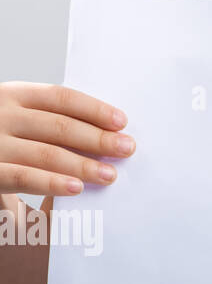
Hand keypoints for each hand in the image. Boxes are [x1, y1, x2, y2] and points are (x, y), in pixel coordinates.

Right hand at [0, 82, 135, 195]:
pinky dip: (52, 182)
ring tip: (109, 175)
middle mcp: (1, 114)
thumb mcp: (18, 118)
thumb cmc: (3, 136)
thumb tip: (107, 132)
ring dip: (83, 165)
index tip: (122, 122)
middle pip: (59, 125)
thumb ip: (51, 121)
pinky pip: (23, 177)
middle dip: (97, 139)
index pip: (61, 98)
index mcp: (14, 94)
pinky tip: (76, 188)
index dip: (94, 109)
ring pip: (46, 153)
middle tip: (127, 149)